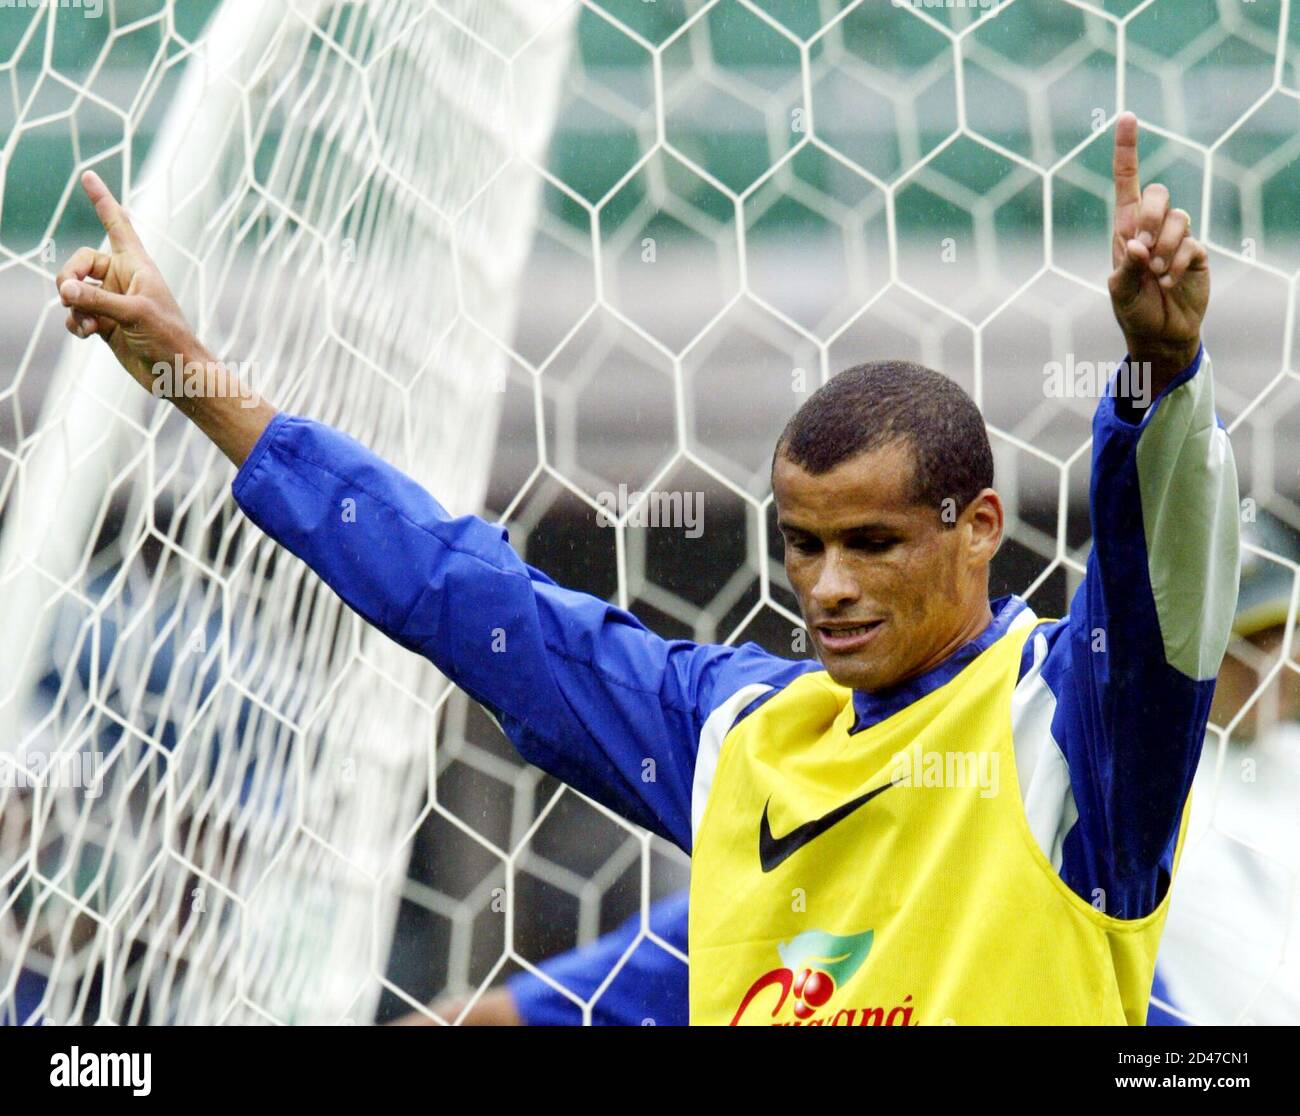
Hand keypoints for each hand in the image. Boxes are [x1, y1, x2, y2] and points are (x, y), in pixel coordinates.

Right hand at [54, 170, 276, 466]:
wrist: (175, 373)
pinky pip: (75, 315)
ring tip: (89, 323)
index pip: (117, 224)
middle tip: (70, 294)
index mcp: (136, 265)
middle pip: (79, 262)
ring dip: (73, 305)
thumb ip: (97, 299)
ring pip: (74, 291)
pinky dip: (75, 323)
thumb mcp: (135, 314)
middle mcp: (122, 278)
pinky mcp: (104, 323)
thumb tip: (66, 290)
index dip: (102, 201)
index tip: (88, 176)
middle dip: (69, 277)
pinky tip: (87, 334)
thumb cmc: (168, 339)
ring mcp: (111, 301)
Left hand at [1109, 112, 1207, 382]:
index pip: (1126, 183)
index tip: (1127, 117)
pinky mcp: (1195, 252)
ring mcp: (1176, 237)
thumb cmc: (1132, 309)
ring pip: (1178, 219)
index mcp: (1125, 229)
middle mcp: (1151, 227)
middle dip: (1150, 217)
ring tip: (1155, 274)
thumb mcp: (1118, 292)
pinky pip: (1191, 244)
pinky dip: (1176, 264)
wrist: (1160, 331)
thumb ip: (1124, 268)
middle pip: (1158, 193)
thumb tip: (1135, 244)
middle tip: (1141, 250)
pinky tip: (1167, 283)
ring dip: (1163, 248)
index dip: (1127, 150)